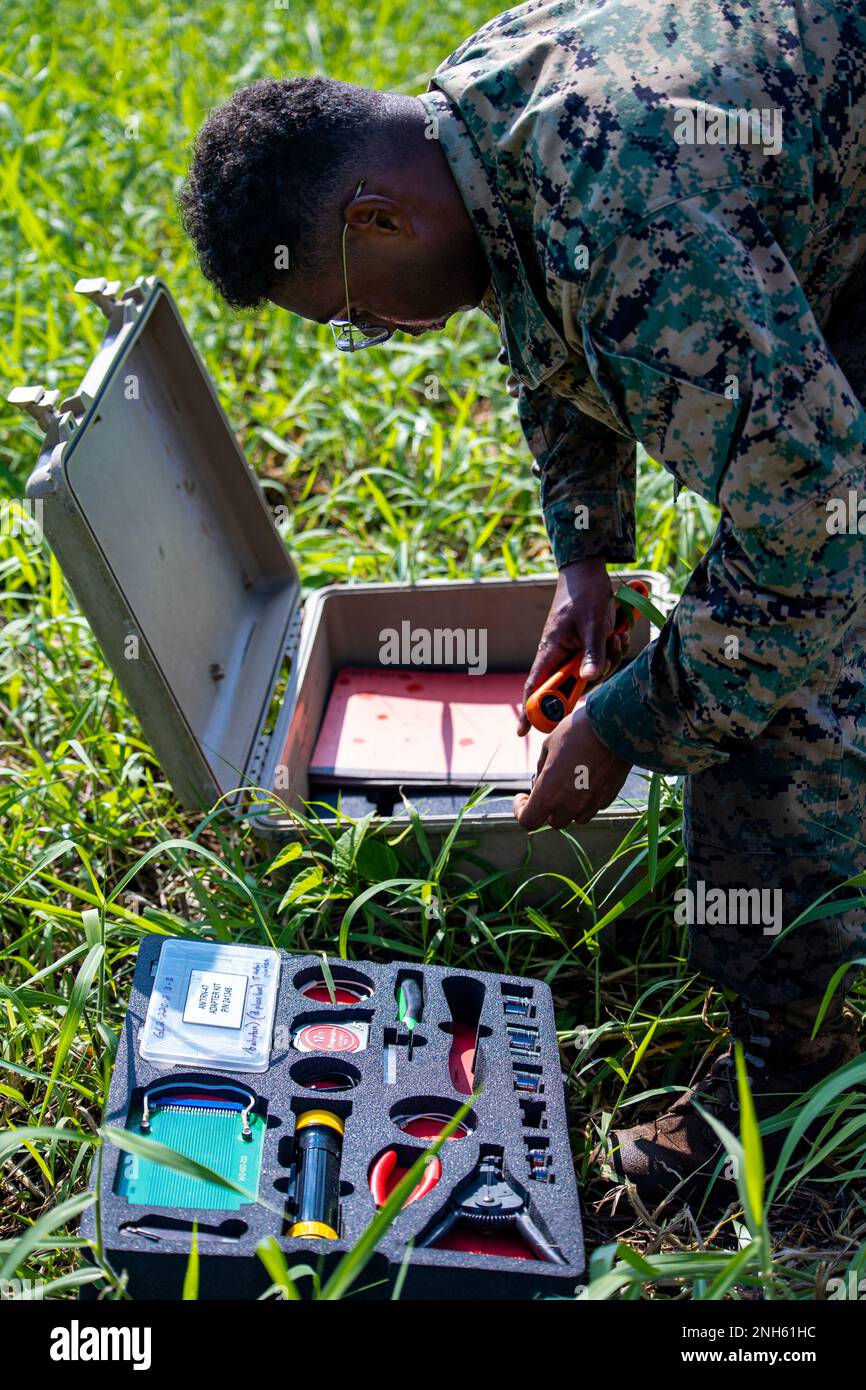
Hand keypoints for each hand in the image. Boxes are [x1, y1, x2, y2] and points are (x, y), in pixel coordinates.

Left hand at [513, 706, 631, 828]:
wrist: (614, 727)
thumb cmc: (577, 732)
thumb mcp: (549, 746)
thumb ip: (542, 770)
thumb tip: (540, 782)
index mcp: (549, 794)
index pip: (528, 821)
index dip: (521, 811)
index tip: (523, 797)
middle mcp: (569, 805)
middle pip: (553, 821)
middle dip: (547, 807)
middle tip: (548, 786)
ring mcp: (591, 804)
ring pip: (575, 818)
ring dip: (568, 806)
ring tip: (569, 782)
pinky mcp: (608, 798)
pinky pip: (593, 807)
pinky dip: (586, 799)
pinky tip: (587, 778)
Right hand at [517, 557, 629, 735]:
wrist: (589, 574)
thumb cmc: (586, 596)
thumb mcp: (594, 625)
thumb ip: (592, 654)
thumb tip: (589, 680)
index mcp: (550, 652)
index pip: (534, 687)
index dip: (528, 711)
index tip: (523, 731)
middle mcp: (559, 656)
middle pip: (570, 686)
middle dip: (593, 676)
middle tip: (607, 650)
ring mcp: (573, 653)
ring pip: (590, 675)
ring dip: (606, 659)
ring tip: (614, 635)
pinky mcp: (586, 649)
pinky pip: (598, 663)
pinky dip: (610, 651)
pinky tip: (617, 634)